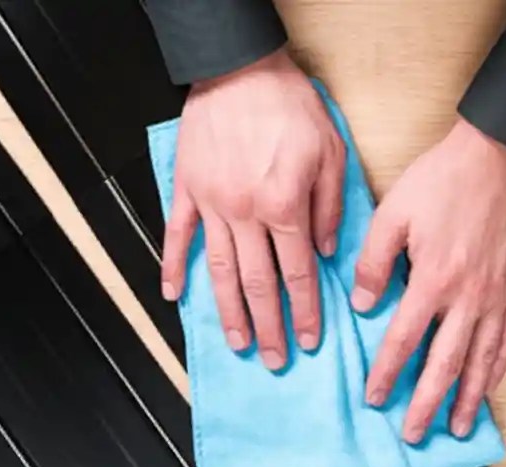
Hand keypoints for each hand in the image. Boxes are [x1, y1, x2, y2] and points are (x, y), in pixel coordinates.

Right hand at [161, 49, 344, 369]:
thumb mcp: (331, 152)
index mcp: (284, 206)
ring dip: (228, 312)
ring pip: (218, 271)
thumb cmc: (291, 106)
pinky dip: (174, 269)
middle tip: (274, 360)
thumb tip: (326, 254)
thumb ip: (329, 208)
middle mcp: (245, 214)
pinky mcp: (187, 190)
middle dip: (269, 327)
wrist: (240, 68)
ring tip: (236, 344)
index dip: (305, 312)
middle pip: (258, 284)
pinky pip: (177, 237)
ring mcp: (211, 205)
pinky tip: (174, 298)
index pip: (297, 274)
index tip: (309, 341)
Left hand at [353, 118, 505, 442]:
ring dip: (469, 399)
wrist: (498, 157)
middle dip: (427, 403)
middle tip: (414, 435)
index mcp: (434, 278)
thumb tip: (364, 305)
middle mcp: (469, 296)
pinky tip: (490, 388)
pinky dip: (498, 369)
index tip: (374, 398)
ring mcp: (498, 296)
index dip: (388, 373)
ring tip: (457, 428)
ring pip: (483, 360)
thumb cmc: (443, 180)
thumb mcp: (392, 212)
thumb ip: (374, 261)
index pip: (405, 339)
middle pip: (445, 364)